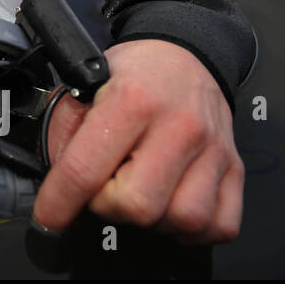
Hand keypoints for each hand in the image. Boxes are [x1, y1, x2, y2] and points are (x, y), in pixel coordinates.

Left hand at [33, 39, 242, 242]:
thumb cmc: (134, 73)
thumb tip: (56, 178)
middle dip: (109, 206)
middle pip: (138, 206)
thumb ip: (64, 130)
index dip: (59, 202)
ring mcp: (213, 149)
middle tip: (105, 185)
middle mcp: (179, 127)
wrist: (184, 54)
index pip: (86, 170)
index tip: (48, 217)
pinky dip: (193, 230)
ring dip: (153, 220)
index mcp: (132, 100)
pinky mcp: (236, 167)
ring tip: (140, 192)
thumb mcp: (84, 84)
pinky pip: (220, 226)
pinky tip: (172, 205)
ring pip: (183, 220)